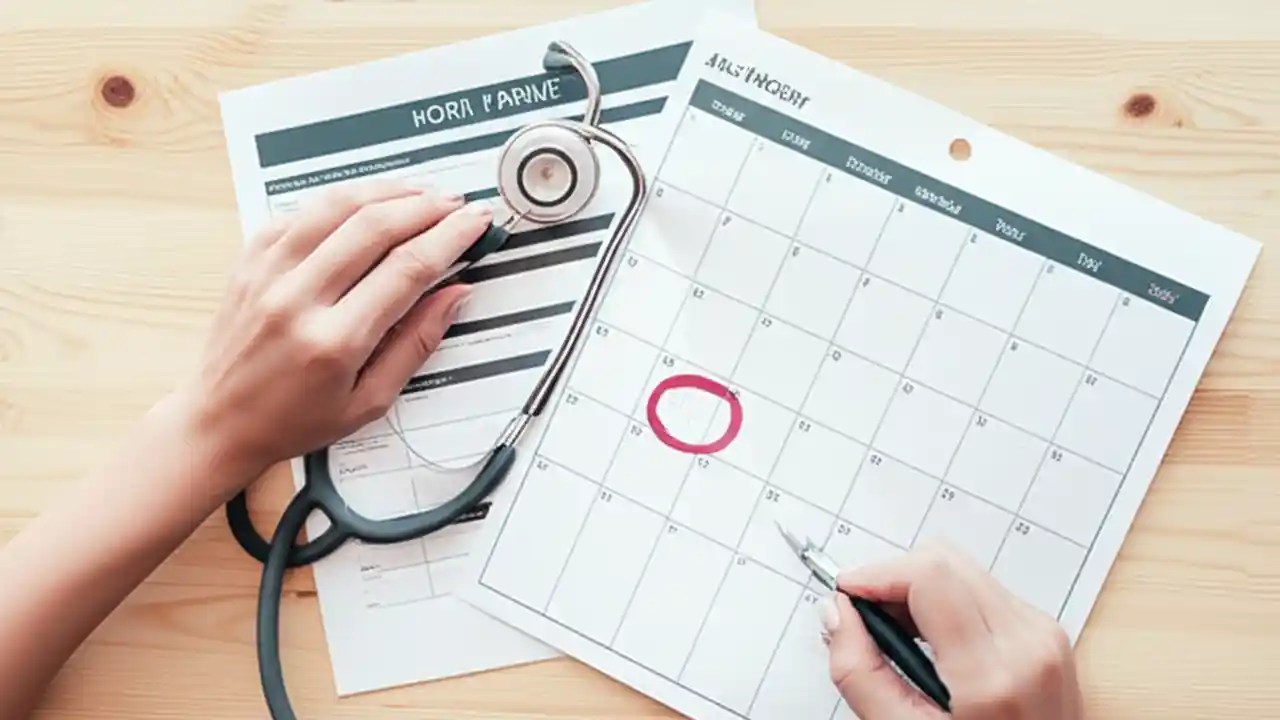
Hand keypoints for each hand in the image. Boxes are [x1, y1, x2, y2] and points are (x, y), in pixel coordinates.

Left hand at [172, 179, 488, 493]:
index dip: (450, 238)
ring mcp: (267, 274)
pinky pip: (300, 211)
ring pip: (335, 205)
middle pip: (373, 226)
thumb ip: (416, 343)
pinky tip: (365, 202)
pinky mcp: (249, 260)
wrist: (219, 422)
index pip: (407, 269)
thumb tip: (455, 294)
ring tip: (418, 191)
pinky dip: (339, 200)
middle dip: (425, 206)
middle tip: (454, 204)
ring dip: (385, 191)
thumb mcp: (370, 400)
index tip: (474, 224)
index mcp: (333, 343)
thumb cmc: (292, 420)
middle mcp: (296, 300)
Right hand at [822, 542, 1082, 719]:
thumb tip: (836, 611)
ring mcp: (1043, 635)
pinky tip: (935, 642)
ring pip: (964, 570)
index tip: (848, 593)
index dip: (878, 574)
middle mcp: (1026, 643)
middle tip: (867, 617)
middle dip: (895, 579)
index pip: (930, 575)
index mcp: (990, 675)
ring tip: (901, 636)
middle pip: (945, 561)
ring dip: (921, 590)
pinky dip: (949, 604)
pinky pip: (985, 591)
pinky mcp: (1047, 633)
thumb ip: (860, 673)